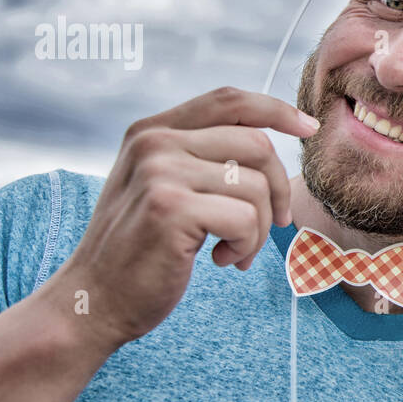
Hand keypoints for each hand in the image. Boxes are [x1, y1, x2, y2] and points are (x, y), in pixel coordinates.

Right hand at [46, 86, 319, 350]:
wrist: (93, 301)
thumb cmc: (139, 249)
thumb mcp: (163, 189)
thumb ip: (201, 159)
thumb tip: (269, 140)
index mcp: (151, 131)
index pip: (229, 100)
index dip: (276, 110)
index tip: (309, 127)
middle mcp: (154, 142)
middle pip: (256, 145)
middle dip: (277, 190)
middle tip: (271, 226)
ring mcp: (160, 173)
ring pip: (256, 187)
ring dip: (260, 229)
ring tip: (234, 251)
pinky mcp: (170, 209)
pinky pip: (247, 219)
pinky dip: (247, 247)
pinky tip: (220, 261)